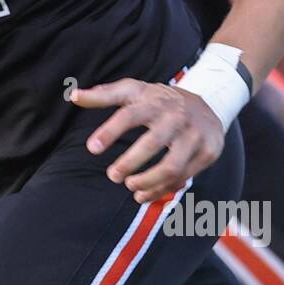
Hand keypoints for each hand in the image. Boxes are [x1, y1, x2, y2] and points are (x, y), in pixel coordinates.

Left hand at [70, 77, 224, 203]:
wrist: (210, 104)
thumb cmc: (160, 100)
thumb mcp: (134, 90)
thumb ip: (103, 95)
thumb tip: (73, 96)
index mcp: (154, 101)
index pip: (130, 114)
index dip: (110, 131)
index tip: (91, 148)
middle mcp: (177, 117)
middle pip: (153, 143)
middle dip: (130, 163)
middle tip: (112, 176)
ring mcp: (194, 135)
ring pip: (171, 166)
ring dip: (148, 182)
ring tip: (130, 187)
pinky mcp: (208, 152)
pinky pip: (183, 176)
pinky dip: (162, 189)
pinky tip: (144, 194)